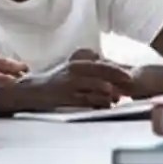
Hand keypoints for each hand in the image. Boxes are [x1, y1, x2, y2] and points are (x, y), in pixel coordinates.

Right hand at [18, 50, 133, 110]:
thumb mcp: (68, 66)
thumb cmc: (53, 80)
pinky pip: (88, 101)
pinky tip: (106, 105)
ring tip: (118, 98)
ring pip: (97, 88)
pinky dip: (99, 103)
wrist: (33, 91)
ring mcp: (71, 85)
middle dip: (118, 81)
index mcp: (76, 64)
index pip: (102, 65)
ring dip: (110, 94)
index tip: (129, 76)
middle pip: (102, 75)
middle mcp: (74, 72)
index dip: (117, 71)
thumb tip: (99, 58)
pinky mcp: (67, 98)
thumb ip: (83, 61)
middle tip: (129, 87)